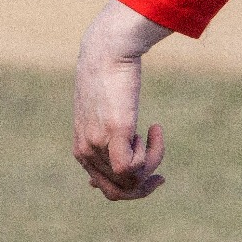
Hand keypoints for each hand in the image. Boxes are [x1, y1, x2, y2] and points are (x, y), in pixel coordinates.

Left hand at [73, 0, 173, 200]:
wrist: (108, 49)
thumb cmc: (108, 75)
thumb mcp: (104, 109)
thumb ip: (105, 132)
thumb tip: (115, 146)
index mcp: (81, 149)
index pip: (104, 187)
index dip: (131, 188)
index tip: (153, 176)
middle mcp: (86, 151)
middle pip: (118, 191)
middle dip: (143, 187)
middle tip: (161, 174)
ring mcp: (97, 143)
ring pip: (130, 179)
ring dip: (153, 162)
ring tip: (155, 132)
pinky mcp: (114, 132)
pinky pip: (133, 167)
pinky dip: (151, 155)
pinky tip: (153, 129)